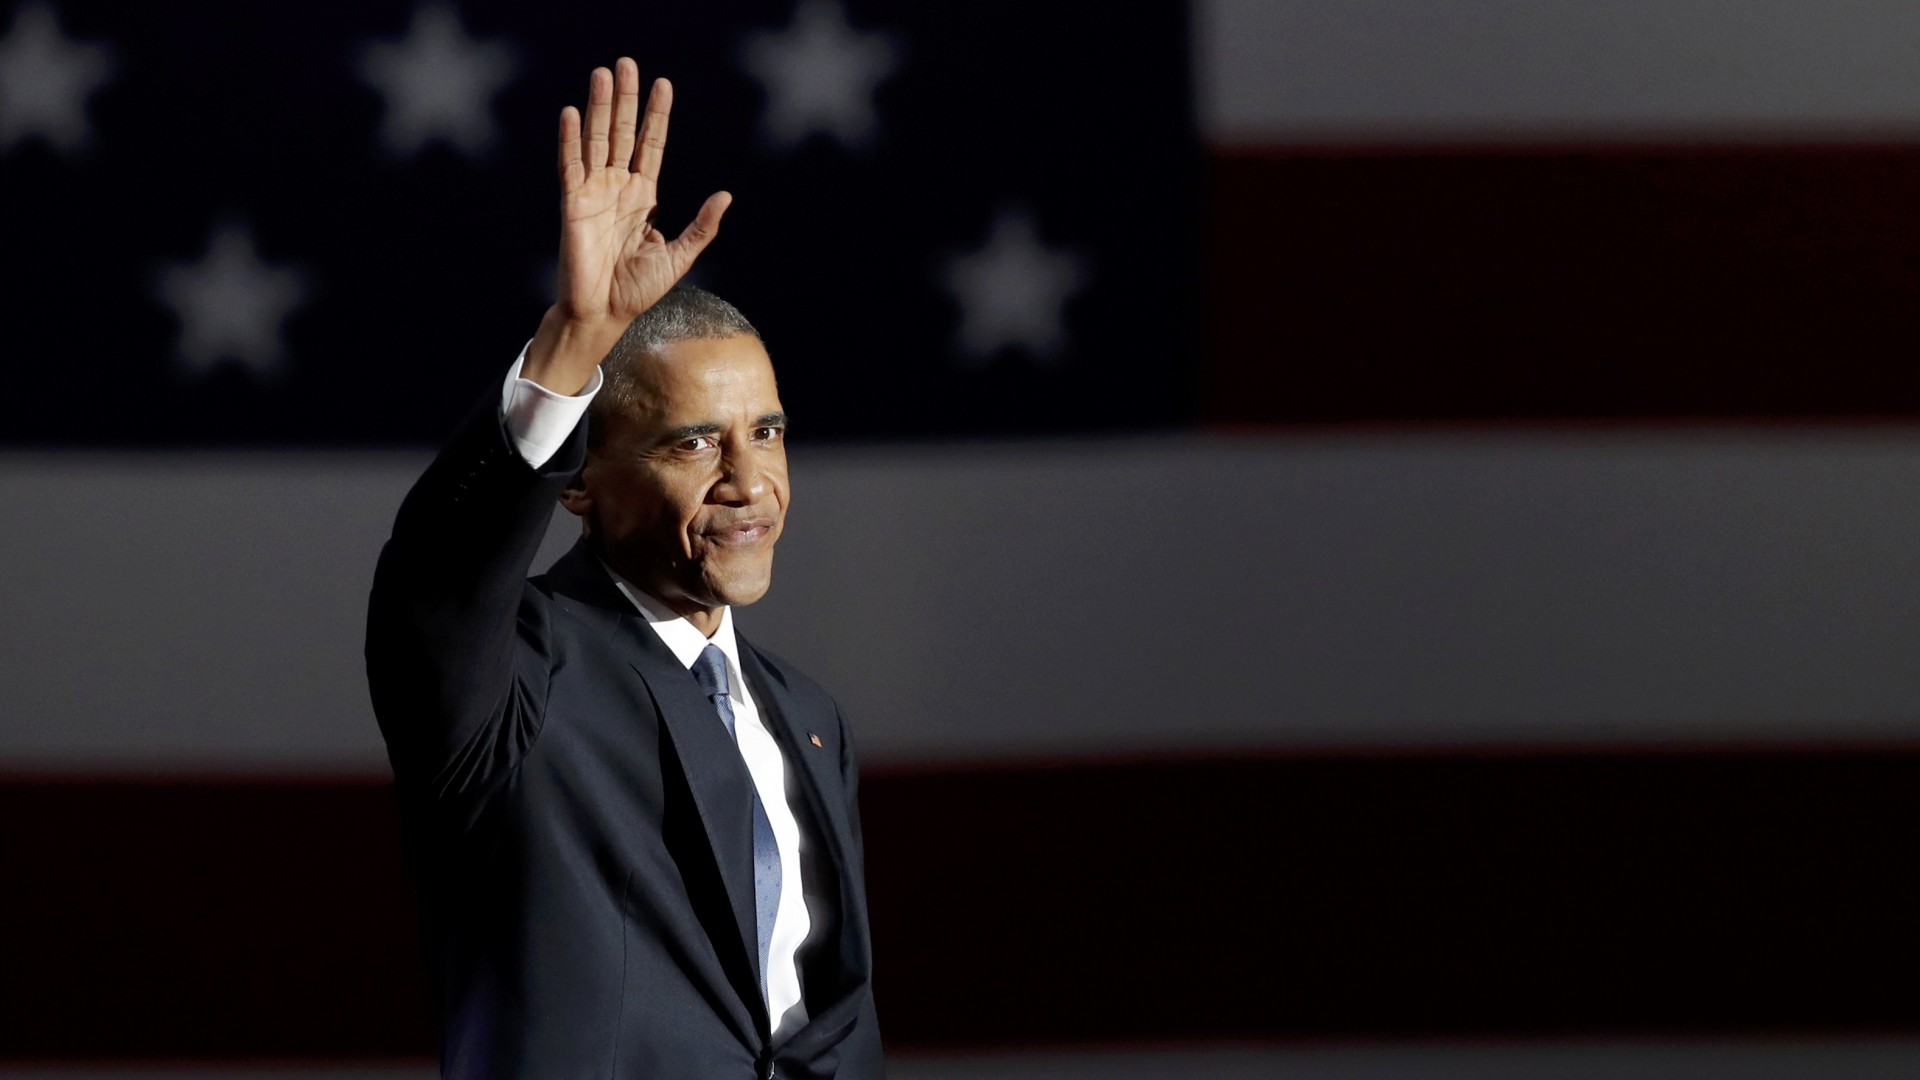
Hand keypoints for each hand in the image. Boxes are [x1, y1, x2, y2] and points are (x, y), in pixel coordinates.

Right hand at [525, 58, 731, 392]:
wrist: (605, 313)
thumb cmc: (638, 289)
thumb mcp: (679, 256)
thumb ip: (702, 226)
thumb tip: (726, 195)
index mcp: (643, 196)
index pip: (651, 145)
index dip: (657, 116)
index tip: (663, 84)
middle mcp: (618, 187)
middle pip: (621, 132)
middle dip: (625, 99)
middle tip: (627, 62)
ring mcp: (594, 192)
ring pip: (596, 140)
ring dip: (598, 107)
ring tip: (602, 74)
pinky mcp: (573, 204)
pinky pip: (571, 166)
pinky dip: (570, 140)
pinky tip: (571, 113)